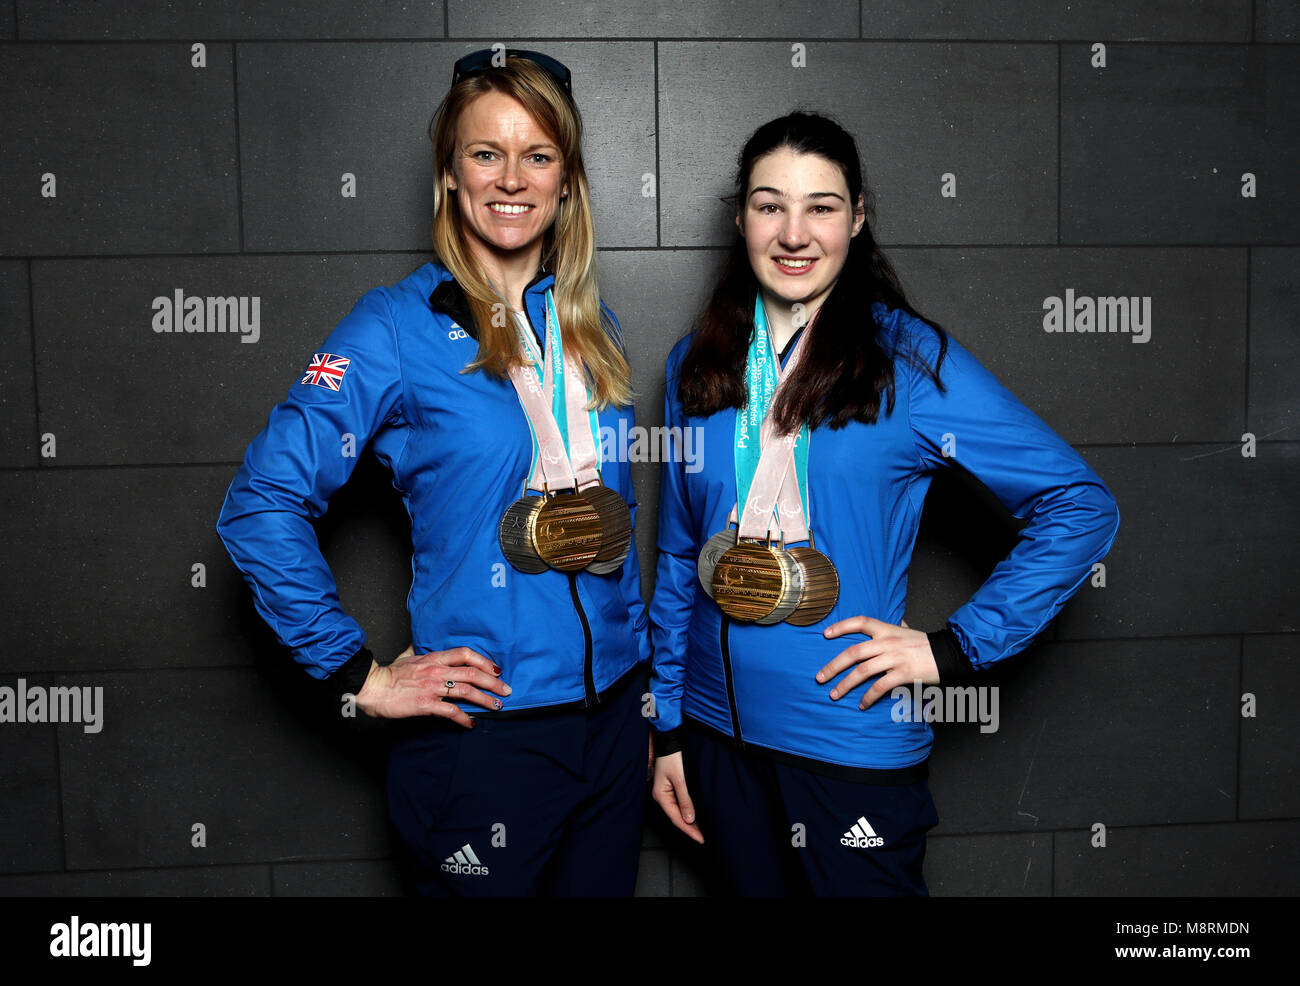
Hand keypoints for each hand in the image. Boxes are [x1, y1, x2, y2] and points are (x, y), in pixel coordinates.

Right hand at [355, 644, 509, 726]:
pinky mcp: (425, 704)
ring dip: (486, 700)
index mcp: (433, 658)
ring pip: (467, 691)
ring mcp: (432, 687)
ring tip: (497, 707)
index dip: (484, 661)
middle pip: (473, 673)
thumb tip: (415, 644)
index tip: (496, 669)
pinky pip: (451, 711)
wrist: (370, 686)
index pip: (465, 654)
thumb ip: (415, 652)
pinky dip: (464, 718)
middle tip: (506, 691)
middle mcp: (436, 670)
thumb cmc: (387, 674)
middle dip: (493, 682)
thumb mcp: (405, 657)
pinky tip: (471, 723)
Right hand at [651, 751, 703, 843]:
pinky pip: (680, 802)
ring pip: (679, 810)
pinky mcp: (671, 786)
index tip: (701, 839)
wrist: (670, 738)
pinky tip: (696, 815)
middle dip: (690, 828)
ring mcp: (666, 791)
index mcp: (660, 795)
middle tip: (704, 837)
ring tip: (702, 830)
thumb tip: (689, 819)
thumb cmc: (673, 756)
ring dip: (690, 820)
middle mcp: (661, 795)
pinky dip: (688, 810)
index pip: (676, 818)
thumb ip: (685, 799)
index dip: (689, 830)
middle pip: (677, 816)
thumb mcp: (681, 779)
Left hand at [816, 616, 937, 710]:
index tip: (825, 635)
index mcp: (887, 630)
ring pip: (862, 671)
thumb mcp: (905, 632)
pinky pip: (880, 687)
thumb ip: (889, 632)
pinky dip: (868, 697)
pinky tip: (862, 704)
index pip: (860, 622)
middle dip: (833, 666)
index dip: (841, 626)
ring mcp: (895, 658)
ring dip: (845, 684)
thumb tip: (878, 630)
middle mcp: (888, 642)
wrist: (950, 653)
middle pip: (853, 652)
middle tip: (820, 678)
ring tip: (834, 694)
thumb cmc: (926, 645)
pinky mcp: (903, 673)